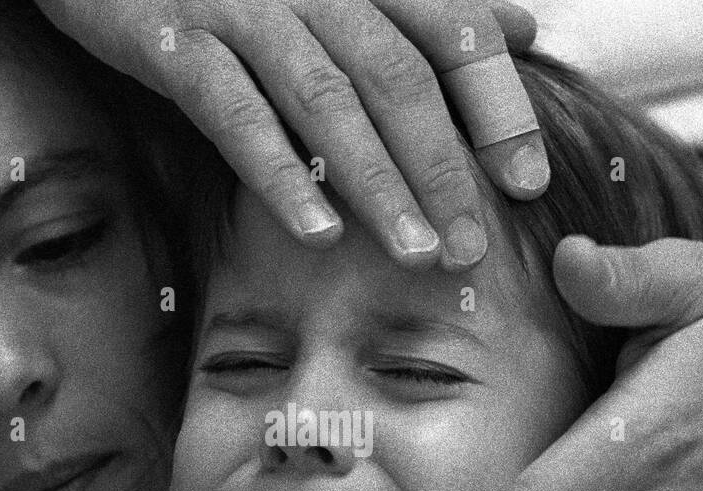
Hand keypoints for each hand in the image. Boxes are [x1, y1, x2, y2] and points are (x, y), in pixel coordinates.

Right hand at [33, 0, 548, 269]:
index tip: (531, 183)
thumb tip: (519, 29)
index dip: (497, 108)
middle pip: (398, 76)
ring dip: (376, 182)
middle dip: (443, 166)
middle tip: (474, 246)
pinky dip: (277, 173)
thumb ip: (426, 7)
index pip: (450, 34)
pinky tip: (315, 232)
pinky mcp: (172, 37)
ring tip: (416, 254)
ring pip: (325, 98)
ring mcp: (242, 7)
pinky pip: (232, 111)